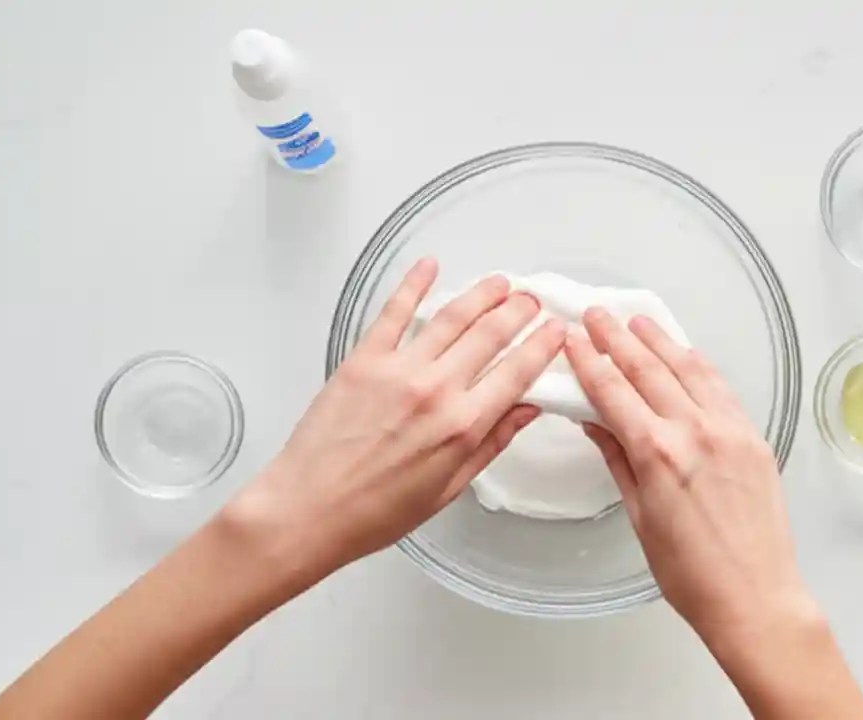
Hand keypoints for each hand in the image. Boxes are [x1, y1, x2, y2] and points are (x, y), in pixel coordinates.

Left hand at [233, 258, 565, 580]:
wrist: (307, 510)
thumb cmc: (373, 512)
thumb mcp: (448, 489)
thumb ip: (491, 443)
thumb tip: (526, 410)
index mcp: (462, 427)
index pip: (517, 372)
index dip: (541, 345)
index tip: (555, 330)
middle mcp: (436, 390)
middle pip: (490, 335)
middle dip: (518, 312)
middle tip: (532, 300)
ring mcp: (398, 370)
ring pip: (451, 317)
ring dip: (481, 294)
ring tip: (499, 283)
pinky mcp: (362, 360)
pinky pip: (394, 312)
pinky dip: (413, 284)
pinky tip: (429, 266)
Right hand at [564, 308, 807, 641]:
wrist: (754, 596)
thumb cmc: (694, 574)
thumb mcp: (639, 516)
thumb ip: (618, 460)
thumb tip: (597, 425)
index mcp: (658, 454)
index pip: (613, 391)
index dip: (588, 361)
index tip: (572, 339)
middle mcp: (695, 432)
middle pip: (648, 369)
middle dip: (617, 338)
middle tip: (597, 315)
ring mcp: (729, 431)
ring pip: (688, 368)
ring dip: (659, 340)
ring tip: (637, 320)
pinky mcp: (754, 438)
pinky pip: (720, 388)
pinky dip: (698, 365)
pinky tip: (684, 354)